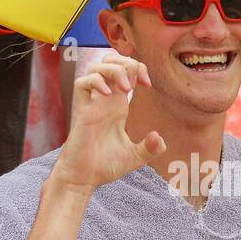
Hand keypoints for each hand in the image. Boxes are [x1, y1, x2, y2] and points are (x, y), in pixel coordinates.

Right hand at [50, 57, 164, 193]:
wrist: (84, 179)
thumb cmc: (104, 166)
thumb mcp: (135, 157)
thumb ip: (150, 148)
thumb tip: (159, 138)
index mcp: (117, 105)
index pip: (125, 71)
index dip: (138, 68)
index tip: (147, 84)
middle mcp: (105, 100)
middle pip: (109, 61)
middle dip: (124, 60)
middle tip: (136, 80)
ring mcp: (92, 104)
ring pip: (95, 67)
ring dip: (113, 69)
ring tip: (126, 88)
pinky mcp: (81, 112)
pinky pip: (81, 83)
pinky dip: (95, 81)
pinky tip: (107, 93)